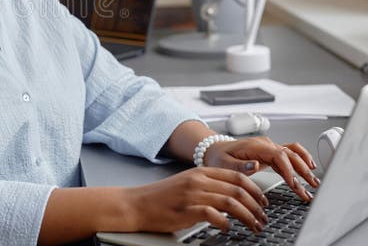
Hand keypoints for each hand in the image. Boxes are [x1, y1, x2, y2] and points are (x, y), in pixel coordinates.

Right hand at [124, 167, 268, 233]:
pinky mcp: (187, 210)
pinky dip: (225, 223)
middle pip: (238, 190)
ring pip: (231, 203)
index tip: (263, 201)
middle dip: (256, 206)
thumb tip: (234, 195)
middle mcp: (198, 180)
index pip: (237, 176)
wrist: (137, 204)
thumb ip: (208, 185)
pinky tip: (228, 228)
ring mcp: (192, 195)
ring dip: (247, 217)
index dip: (256, 189)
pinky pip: (214, 215)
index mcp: (200, 171)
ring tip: (254, 226)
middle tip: (263, 217)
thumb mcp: (187, 183)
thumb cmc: (161, 197)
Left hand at [203, 137, 319, 200]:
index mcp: (254, 146)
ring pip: (292, 154)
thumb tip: (256, 165)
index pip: (278, 156)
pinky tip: (309, 168)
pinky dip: (301, 160)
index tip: (295, 185)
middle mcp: (264, 144)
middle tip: (311, 187)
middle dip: (302, 171)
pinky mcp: (270, 152)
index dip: (288, 170)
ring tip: (314, 181)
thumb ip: (240, 166)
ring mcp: (268, 147)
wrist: (213, 150)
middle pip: (289, 154)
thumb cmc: (218, 157)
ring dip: (305, 166)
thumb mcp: (224, 164)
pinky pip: (289, 154)